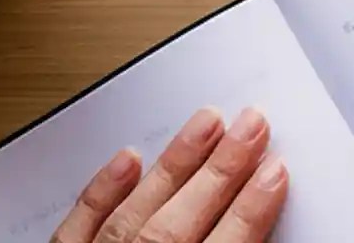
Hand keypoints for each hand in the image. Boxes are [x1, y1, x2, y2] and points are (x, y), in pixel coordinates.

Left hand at [51, 107, 288, 242]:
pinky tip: (127, 158)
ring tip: (206, 122)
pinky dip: (102, 192)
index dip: (251, 210)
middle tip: (252, 125)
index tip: (276, 171)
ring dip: (174, 165)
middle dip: (221, 170)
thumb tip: (268, 234)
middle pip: (179, 223)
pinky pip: (76, 228)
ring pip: (134, 213)